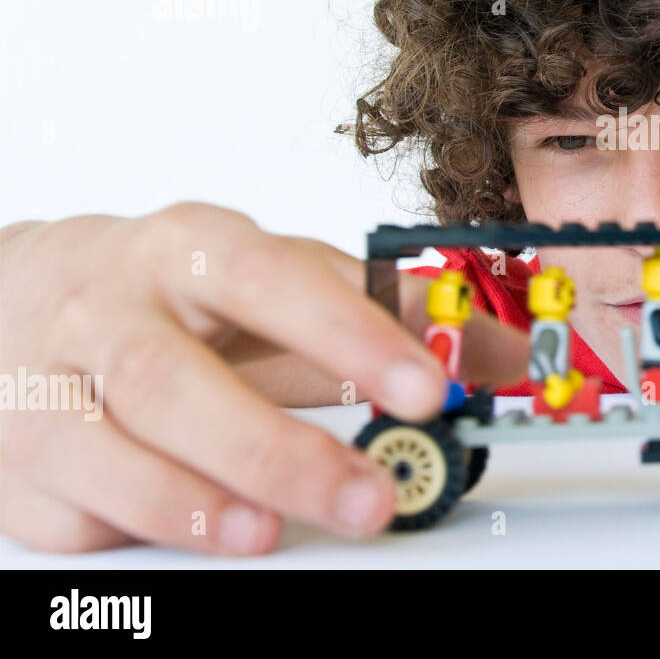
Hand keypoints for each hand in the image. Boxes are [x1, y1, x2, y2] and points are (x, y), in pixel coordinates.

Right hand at [0, 202, 527, 554]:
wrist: (28, 294)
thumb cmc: (173, 289)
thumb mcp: (273, 275)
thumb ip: (380, 309)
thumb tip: (491, 349)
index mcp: (187, 248)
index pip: (268, 277)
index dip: (348, 333)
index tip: (424, 386)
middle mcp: (108, 308)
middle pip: (172, 379)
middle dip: (276, 449)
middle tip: (368, 496)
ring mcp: (48, 385)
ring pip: (103, 445)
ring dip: (195, 502)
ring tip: (270, 531)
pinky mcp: (20, 461)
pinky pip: (71, 509)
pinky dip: (138, 532)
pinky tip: (200, 533)